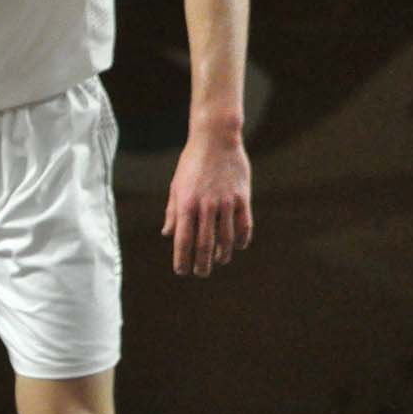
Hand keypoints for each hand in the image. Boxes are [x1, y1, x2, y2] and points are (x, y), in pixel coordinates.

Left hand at [163, 128, 253, 276]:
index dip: (182, 259)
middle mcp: (206, 206)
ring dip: (222, 254)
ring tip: (218, 261)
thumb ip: (173, 212)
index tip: (182, 272)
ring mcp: (226, 202)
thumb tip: (168, 235)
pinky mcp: (242, 198)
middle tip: (201, 273)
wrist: (215, 140)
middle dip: (202, 263)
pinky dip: (241, 240)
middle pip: (205, 243)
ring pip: (226, 238)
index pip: (183, 239)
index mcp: (186, 204)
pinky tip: (237, 247)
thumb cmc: (191, 164)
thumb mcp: (176, 186)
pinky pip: (244, 225)